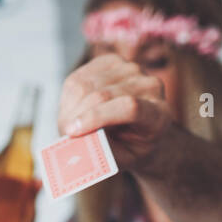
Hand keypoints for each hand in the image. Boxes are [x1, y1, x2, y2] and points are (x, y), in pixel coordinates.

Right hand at [58, 54, 173, 170]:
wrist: (140, 130)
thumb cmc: (130, 149)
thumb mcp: (122, 160)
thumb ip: (104, 149)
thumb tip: (79, 137)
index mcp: (158, 114)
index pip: (128, 107)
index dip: (98, 117)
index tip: (73, 132)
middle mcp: (150, 86)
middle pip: (103, 95)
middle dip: (77, 116)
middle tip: (64, 135)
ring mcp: (132, 70)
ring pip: (87, 85)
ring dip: (70, 108)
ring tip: (69, 125)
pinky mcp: (112, 62)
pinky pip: (80, 77)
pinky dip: (70, 97)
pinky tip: (74, 110)